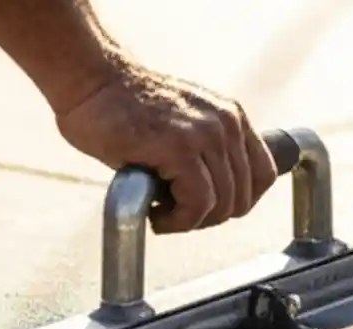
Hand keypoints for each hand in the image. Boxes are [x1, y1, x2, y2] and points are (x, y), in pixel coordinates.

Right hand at [56, 62, 278, 233]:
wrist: (90, 83)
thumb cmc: (120, 109)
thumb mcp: (180, 125)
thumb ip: (202, 152)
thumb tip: (211, 196)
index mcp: (230, 116)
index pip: (262, 175)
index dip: (236, 202)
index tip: (205, 210)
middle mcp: (225, 123)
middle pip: (242, 197)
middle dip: (208, 217)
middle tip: (174, 214)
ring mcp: (204, 134)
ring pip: (222, 205)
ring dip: (189, 221)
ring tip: (159, 212)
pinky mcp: (179, 147)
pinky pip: (197, 203)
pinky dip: (177, 220)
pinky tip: (154, 214)